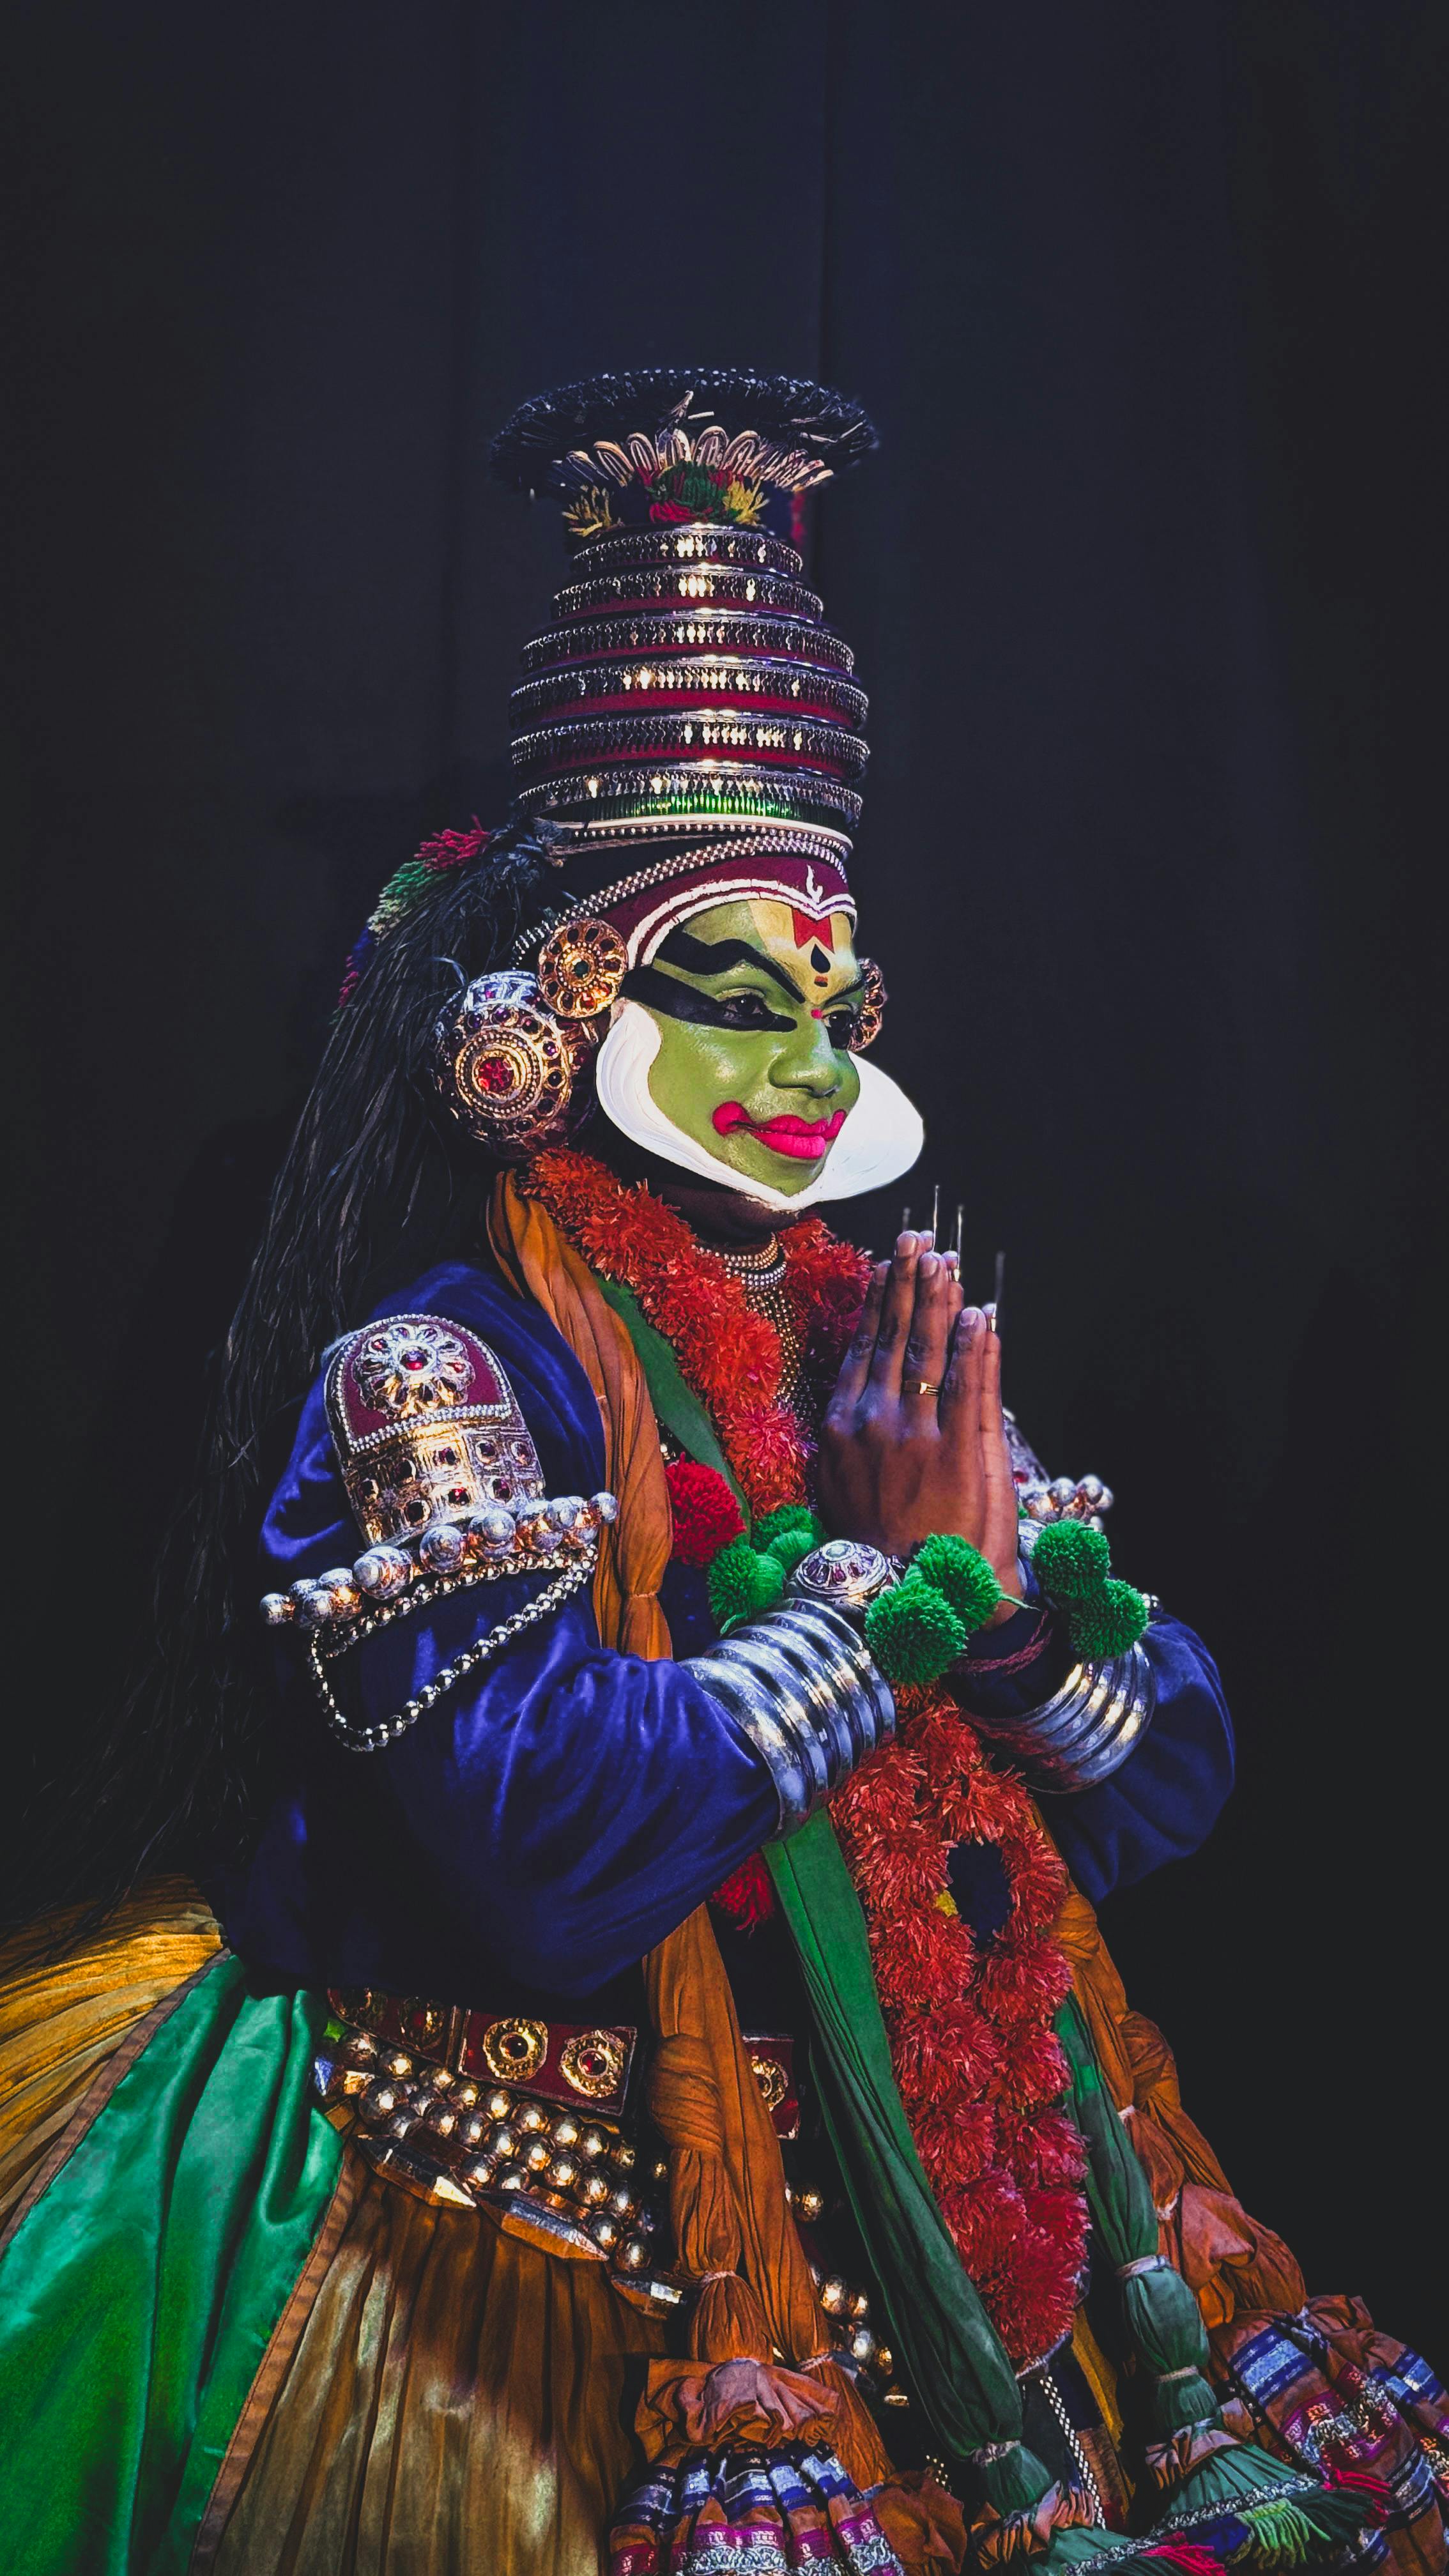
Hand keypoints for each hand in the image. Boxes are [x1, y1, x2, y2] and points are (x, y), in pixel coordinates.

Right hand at [816, 1231, 1020, 1617]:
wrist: (912, 1596)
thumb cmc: (877, 1546)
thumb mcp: (840, 1485)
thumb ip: (845, 1435)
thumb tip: (852, 1388)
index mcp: (842, 1428)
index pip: (863, 1348)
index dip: (877, 1301)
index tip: (886, 1264)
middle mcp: (876, 1422)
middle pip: (896, 1337)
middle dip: (909, 1283)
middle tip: (919, 1239)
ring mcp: (920, 1434)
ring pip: (931, 1352)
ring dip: (941, 1301)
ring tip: (947, 1262)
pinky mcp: (963, 1452)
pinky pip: (971, 1387)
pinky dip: (976, 1348)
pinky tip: (980, 1315)